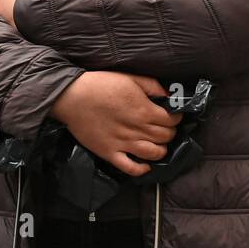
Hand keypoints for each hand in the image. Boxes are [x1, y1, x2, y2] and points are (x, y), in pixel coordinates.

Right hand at [49, 73, 181, 176]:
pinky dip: (141, 169)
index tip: (173, 116)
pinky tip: (146, 164)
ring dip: (161, 151)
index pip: (171, 120)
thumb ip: (153, 86)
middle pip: (165, 137)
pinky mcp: (109, 153)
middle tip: (167, 129)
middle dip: (170, 133)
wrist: (72, 97)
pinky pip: (129, 168)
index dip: (176, 118)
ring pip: (153, 154)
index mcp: (143, 110)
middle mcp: (136, 129)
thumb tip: (169, 94)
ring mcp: (123, 143)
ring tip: (159, 145)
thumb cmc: (101, 85)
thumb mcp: (131, 77)